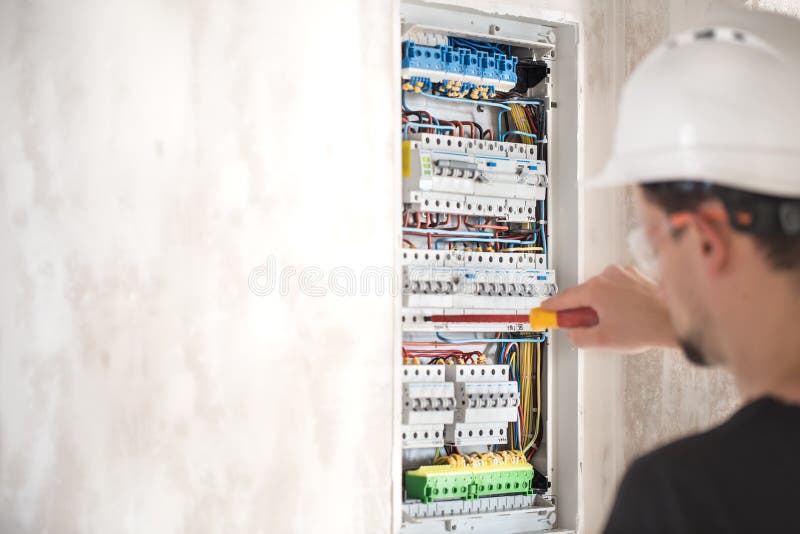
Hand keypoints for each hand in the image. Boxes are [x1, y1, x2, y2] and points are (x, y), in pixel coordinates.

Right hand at [540, 265, 677, 351]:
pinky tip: (627, 315)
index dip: (551, 308)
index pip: (564, 299)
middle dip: (583, 311)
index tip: (542, 312)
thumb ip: (579, 337)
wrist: (676, 321)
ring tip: (616, 324)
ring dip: (601, 306)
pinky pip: (616, 288)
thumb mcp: (603, 340)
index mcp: (595, 289)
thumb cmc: (645, 328)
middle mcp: (607, 276)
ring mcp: (623, 274)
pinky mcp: (636, 276)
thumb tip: (572, 333)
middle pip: (583, 294)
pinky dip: (616, 300)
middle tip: (588, 328)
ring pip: (601, 291)